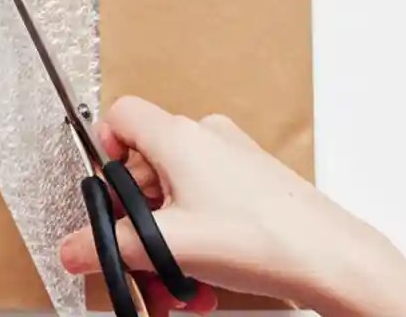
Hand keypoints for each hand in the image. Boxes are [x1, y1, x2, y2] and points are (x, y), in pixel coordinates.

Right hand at [58, 97, 405, 316]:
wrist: (330, 258)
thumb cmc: (264, 237)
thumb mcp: (168, 246)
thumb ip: (109, 246)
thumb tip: (75, 247)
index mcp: (179, 137)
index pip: (120, 117)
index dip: (102, 154)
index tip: (105, 196)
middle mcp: (205, 139)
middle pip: (144, 170)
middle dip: (136, 225)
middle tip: (135, 262)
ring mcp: (231, 161)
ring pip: (176, 198)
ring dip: (166, 245)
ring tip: (173, 288)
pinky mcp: (250, 186)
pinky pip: (205, 208)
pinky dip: (195, 244)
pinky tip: (201, 285)